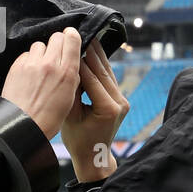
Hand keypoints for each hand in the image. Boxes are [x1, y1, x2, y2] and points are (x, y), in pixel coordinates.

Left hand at [0, 28, 81, 141]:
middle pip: (56, 37)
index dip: (72, 36)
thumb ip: (71, 76)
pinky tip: (29, 74)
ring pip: (40, 45)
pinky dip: (28, 61)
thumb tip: (71, 61)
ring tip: (40, 68)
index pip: (72, 39)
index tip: (71, 37)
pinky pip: (26, 54)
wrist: (23, 125)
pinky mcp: (17, 66)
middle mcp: (50, 64)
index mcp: (67, 73)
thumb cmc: (48, 118)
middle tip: (56, 55)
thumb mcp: (70, 98)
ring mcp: (32, 64)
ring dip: (41, 53)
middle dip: (57, 44)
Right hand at [61, 38, 128, 181]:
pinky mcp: (121, 100)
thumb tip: (69, 69)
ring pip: (108, 73)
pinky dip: (101, 66)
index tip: (71, 46)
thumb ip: (72, 93)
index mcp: (108, 109)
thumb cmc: (78, 140)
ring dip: (98, 56)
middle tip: (81, 34)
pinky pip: (109, 79)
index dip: (81, 62)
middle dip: (91, 53)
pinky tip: (93, 53)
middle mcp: (120, 103)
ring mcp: (123, 101)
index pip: (92, 80)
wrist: (93, 156)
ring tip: (88, 38)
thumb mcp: (70, 116)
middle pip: (103, 73)